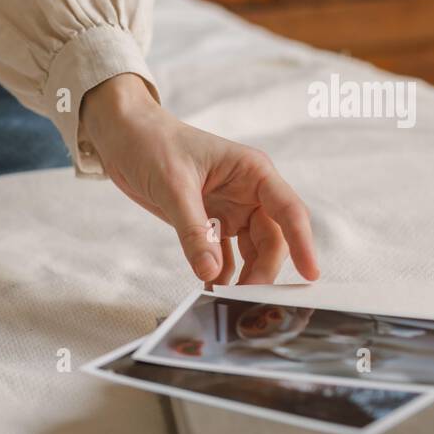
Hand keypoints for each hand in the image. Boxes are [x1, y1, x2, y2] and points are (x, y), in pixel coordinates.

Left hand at [80, 75, 318, 285]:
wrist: (123, 134)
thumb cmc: (152, 143)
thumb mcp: (173, 187)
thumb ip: (194, 231)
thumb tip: (212, 273)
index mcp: (252, 172)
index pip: (288, 211)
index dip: (303, 243)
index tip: (310, 273)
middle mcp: (248, 192)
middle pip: (271, 240)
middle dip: (262, 270)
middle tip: (245, 297)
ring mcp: (229, 208)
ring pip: (250, 251)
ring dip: (242, 276)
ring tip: (227, 298)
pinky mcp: (209, 221)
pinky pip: (223, 254)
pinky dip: (220, 273)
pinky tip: (210, 288)